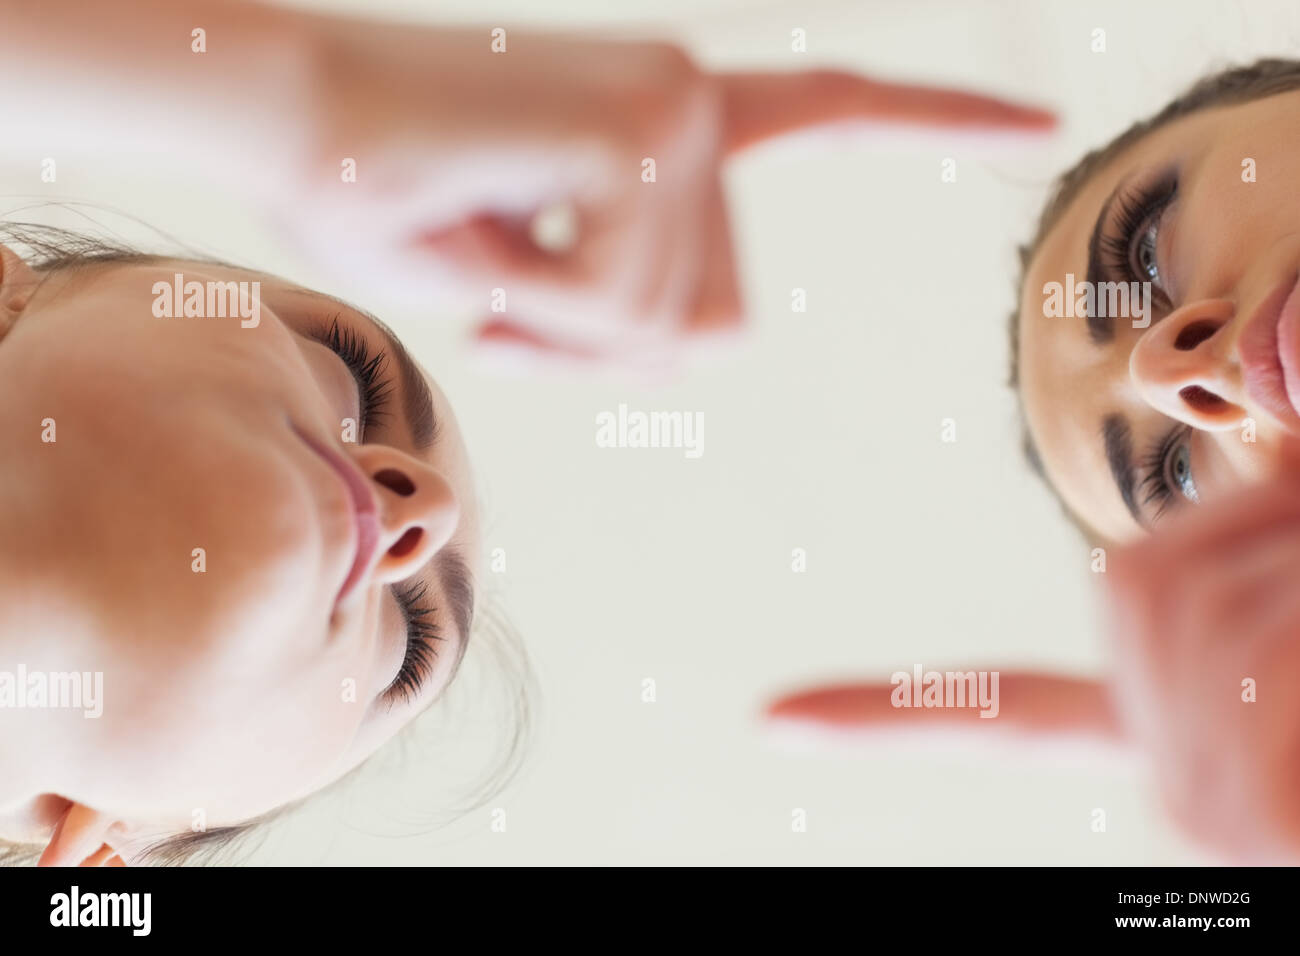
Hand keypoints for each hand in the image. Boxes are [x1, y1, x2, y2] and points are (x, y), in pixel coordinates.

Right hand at [279, 26, 1054, 374]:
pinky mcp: (644, 131)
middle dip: (599, 350)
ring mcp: (680, 108)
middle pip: (718, 325)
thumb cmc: (384, 198)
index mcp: (680, 122)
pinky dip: (533, 310)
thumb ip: (618, 312)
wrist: (286, 112)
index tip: (1035, 130)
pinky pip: (618, 305)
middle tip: (504, 299)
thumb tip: (689, 337)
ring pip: (666, 329)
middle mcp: (699, 100)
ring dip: (555, 330)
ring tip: (480, 249)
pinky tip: (479, 233)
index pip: (831, 113)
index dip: (933, 124)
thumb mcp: (522, 286)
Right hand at [764, 467, 1299, 862]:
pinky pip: (1255, 635)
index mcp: (1172, 735)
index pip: (1004, 719)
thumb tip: (1252, 360)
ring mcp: (1203, 805)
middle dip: (1265, 532)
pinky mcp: (1252, 814)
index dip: (880, 713)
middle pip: (1140, 580)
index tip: (773, 722)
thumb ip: (1281, 445)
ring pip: (1206, 594)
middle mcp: (1168, 784)